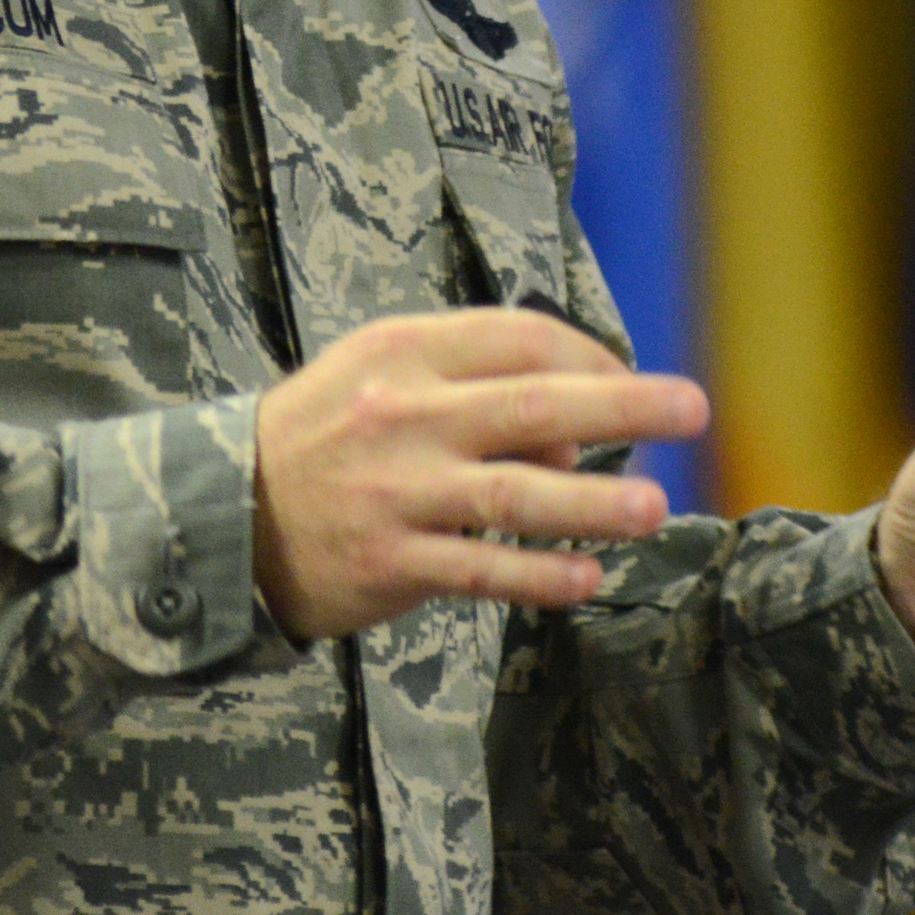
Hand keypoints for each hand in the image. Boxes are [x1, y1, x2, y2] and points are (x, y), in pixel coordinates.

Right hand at [252, 308, 709, 640]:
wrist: (221, 514)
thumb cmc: (324, 434)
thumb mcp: (381, 375)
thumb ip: (473, 381)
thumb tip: (577, 423)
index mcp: (405, 352)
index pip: (520, 338)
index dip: (588, 354)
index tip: (627, 376)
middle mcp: (404, 415)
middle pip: (534, 402)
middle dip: (624, 402)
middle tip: (693, 408)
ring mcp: (396, 491)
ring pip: (514, 492)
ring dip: (592, 500)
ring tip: (654, 508)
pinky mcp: (388, 560)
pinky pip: (479, 568)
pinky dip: (536, 573)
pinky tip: (585, 576)